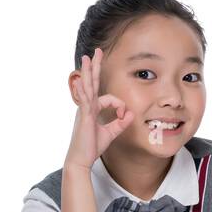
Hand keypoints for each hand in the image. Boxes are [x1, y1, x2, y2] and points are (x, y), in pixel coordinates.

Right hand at [65, 48, 134, 171]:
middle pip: (92, 82)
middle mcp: (86, 106)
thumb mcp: (111, 132)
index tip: (123, 115)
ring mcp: (84, 110)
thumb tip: (130, 113)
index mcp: (92, 109)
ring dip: (88, 72)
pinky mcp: (84, 117)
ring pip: (87, 87)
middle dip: (95, 67)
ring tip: (87, 58)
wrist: (81, 159)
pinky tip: (82, 82)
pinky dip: (83, 91)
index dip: (120, 105)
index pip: (109, 98)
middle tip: (96, 51)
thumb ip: (121, 122)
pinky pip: (85, 101)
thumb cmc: (93, 146)